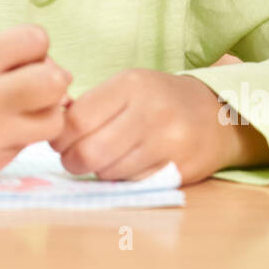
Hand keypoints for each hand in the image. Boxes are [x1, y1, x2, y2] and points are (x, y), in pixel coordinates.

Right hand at [0, 24, 71, 182]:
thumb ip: (6, 59)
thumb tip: (57, 70)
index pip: (34, 40)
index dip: (36, 45)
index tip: (24, 53)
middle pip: (54, 81)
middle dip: (54, 78)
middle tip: (37, 81)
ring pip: (54, 118)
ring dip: (49, 110)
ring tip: (26, 107)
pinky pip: (35, 141)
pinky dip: (33, 132)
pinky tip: (12, 127)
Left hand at [48, 68, 268, 184]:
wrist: (217, 114)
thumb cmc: (160, 98)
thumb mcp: (128, 85)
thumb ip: (92, 103)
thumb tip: (50, 125)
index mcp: (131, 84)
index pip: (76, 120)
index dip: (59, 136)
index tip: (60, 139)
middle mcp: (150, 111)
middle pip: (88, 152)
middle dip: (72, 160)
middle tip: (74, 157)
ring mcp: (167, 143)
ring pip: (108, 172)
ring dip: (98, 171)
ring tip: (105, 158)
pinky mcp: (178, 170)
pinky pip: (132, 184)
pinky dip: (122, 180)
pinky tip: (129, 165)